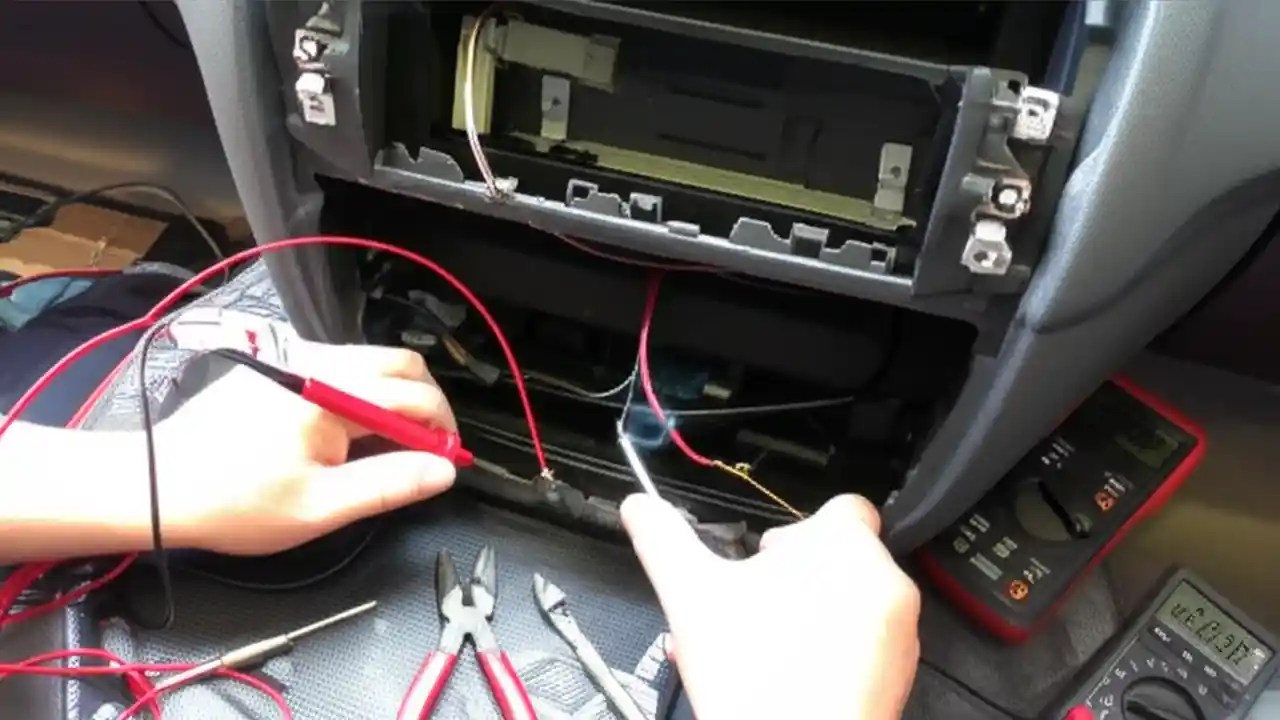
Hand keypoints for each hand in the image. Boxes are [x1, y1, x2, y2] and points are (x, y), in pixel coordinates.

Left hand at [156, 343, 457, 554]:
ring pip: (375, 363)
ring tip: (390, 448)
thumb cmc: (233, 502)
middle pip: (403, 366)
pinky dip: (367, 394)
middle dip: (428, 406)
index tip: (447, 463)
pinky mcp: (281, 364)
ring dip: (398, 399)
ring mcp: (296, 358)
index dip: (442, 431)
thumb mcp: (319, 508)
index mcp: (330, 394)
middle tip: (429, 450)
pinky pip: (345, 367)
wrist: (158, 485)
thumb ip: (389, 484)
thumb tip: (443, 471)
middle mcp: (316, 362)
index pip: (416, 397)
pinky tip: (353, 434)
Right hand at [622, 494, 920, 719]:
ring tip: (757, 643)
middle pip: (837, 560)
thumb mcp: (690, 593)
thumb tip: (640, 509)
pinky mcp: (898, 677)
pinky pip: (862, 648)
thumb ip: (663, 538)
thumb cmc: (757, 677)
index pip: (842, 506)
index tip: (768, 556)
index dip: (798, 529)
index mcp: (845, 547)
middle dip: (791, 578)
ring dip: (805, 614)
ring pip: (848, 605)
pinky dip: (827, 652)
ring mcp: (898, 634)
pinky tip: (780, 671)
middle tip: (751, 604)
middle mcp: (884, 584)